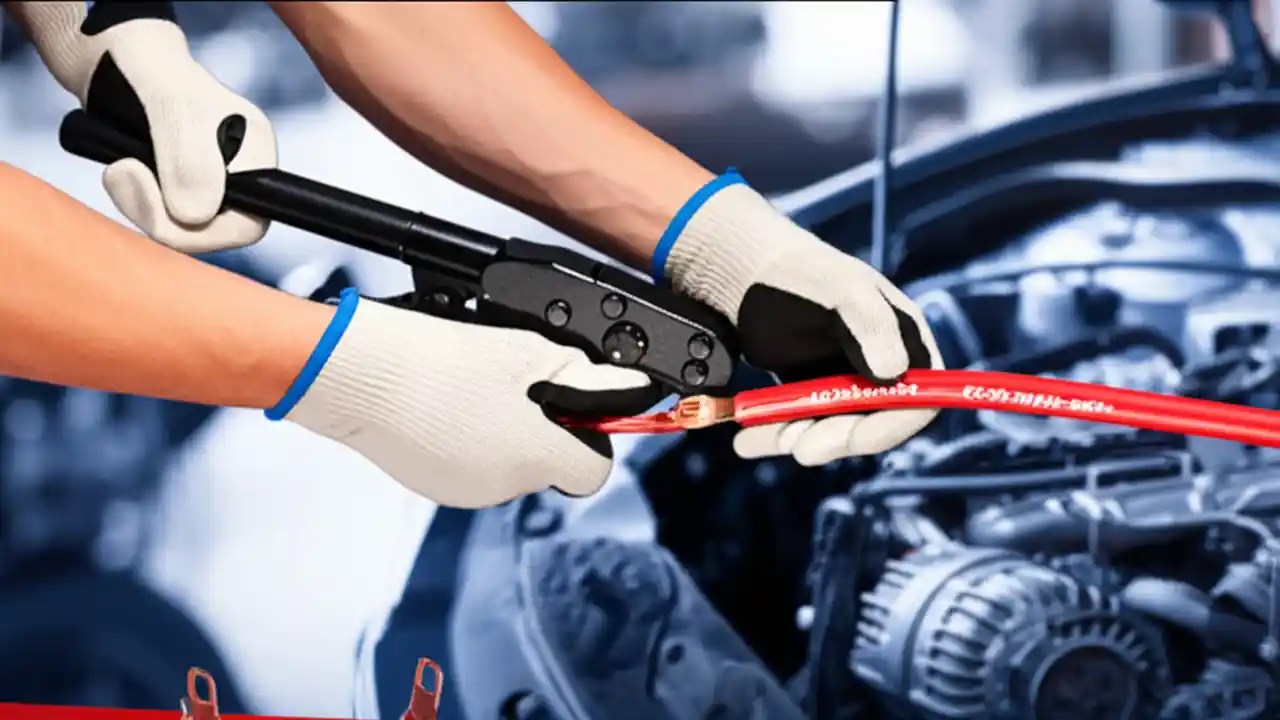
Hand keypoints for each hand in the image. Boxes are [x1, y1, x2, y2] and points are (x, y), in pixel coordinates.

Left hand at [21, 2, 275, 251]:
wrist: (114, 62)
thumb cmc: (152, 73)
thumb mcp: (174, 111)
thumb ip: (189, 162)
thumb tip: (195, 216)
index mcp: (254, 156)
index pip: (248, 224)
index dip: (205, 231)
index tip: (162, 205)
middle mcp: (236, 177)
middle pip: (210, 233)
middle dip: (160, 215)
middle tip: (121, 173)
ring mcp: (205, 185)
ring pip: (178, 229)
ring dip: (138, 206)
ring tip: (117, 167)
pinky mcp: (175, 190)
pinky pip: (158, 219)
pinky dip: (133, 202)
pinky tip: (121, 170)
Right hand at [275, 292, 665, 507]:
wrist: (357, 371)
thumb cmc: (441, 357)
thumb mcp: (529, 350)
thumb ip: (584, 377)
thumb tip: (628, 391)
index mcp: (537, 457)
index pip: (593, 470)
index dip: (591, 434)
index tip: (575, 404)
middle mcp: (506, 487)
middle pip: (550, 464)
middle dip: (543, 426)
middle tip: (515, 381)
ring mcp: (466, 491)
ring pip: (509, 462)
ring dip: (504, 429)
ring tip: (473, 387)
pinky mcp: (433, 484)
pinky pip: (471, 464)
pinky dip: (468, 438)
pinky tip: (446, 404)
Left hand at [662, 176, 943, 465]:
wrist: (745, 269)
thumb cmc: (802, 271)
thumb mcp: (842, 288)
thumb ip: (871, 323)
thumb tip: (893, 371)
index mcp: (903, 339)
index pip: (920, 397)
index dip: (893, 424)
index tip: (855, 436)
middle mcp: (878, 366)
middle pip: (872, 424)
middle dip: (836, 439)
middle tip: (801, 446)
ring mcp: (841, 382)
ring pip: (829, 431)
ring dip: (797, 439)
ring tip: (758, 436)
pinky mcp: (807, 391)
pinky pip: (797, 424)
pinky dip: (773, 434)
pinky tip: (746, 440)